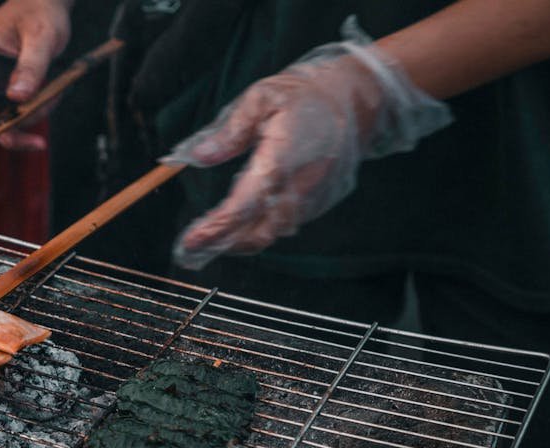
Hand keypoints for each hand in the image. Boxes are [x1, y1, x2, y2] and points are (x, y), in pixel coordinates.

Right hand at [0, 0, 72, 149]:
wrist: (50, 0)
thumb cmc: (42, 10)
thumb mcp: (41, 37)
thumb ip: (31, 66)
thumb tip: (18, 98)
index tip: (12, 135)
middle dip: (17, 124)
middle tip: (39, 141)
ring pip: (9, 111)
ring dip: (33, 113)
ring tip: (56, 96)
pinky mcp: (12, 81)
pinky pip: (21, 104)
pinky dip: (39, 105)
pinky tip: (54, 93)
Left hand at [166, 18, 450, 269]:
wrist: (359, 99)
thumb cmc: (306, 95)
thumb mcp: (261, 98)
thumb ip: (229, 132)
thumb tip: (196, 157)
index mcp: (284, 157)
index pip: (247, 204)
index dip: (217, 227)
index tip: (190, 241)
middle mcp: (303, 184)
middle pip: (259, 231)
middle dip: (222, 244)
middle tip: (190, 249)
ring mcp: (316, 197)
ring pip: (272, 233)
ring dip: (239, 241)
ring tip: (207, 240)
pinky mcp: (322, 201)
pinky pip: (286, 224)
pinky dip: (260, 230)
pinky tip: (238, 225)